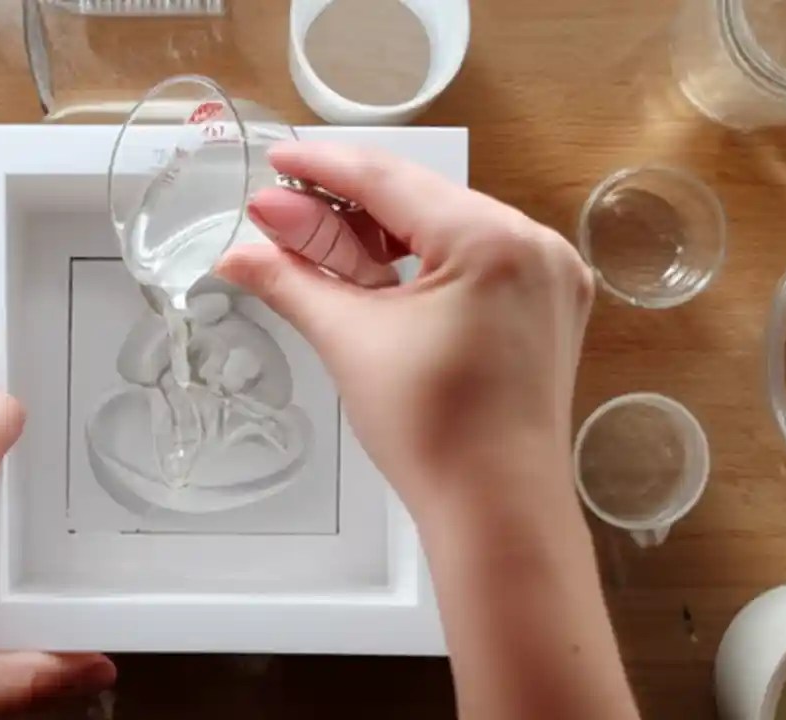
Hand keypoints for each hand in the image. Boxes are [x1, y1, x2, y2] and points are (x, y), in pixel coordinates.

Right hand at [219, 142, 594, 507]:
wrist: (498, 513)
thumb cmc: (435, 433)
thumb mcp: (351, 341)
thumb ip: (292, 282)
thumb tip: (237, 251)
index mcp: (492, 240)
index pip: (391, 181)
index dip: (325, 168)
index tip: (278, 159)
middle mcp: (533, 245)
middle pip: (419, 203)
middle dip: (344, 210)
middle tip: (278, 216)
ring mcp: (548, 276)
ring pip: (445, 231)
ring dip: (378, 238)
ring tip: (314, 249)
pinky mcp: (546, 307)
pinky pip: (472, 262)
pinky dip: (418, 265)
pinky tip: (370, 275)